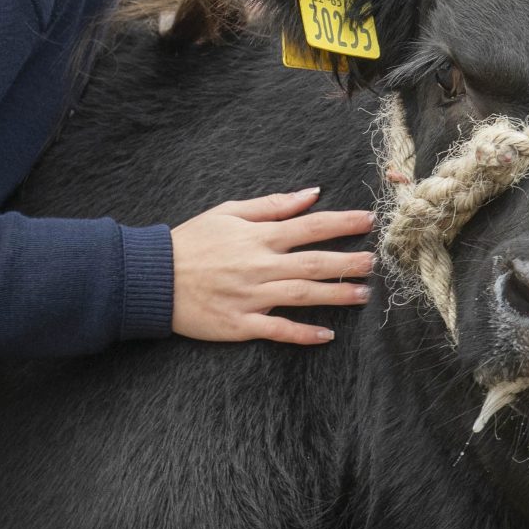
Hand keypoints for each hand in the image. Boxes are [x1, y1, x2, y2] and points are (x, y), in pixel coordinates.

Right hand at [169, 187, 376, 343]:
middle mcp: (260, 266)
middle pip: (314, 263)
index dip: (343, 222)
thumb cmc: (191, 241)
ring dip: (336, 295)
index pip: (311, 226)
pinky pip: (277, 330)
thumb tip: (311, 193)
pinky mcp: (240, 323)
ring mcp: (251, 296)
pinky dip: (303, 334)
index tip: (369, 219)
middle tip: (375, 261)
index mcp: (259, 236)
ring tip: (364, 294)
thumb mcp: (229, 211)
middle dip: (348, 261)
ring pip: (303, 296)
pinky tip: (327, 335)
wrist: (153, 277)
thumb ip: (273, 204)